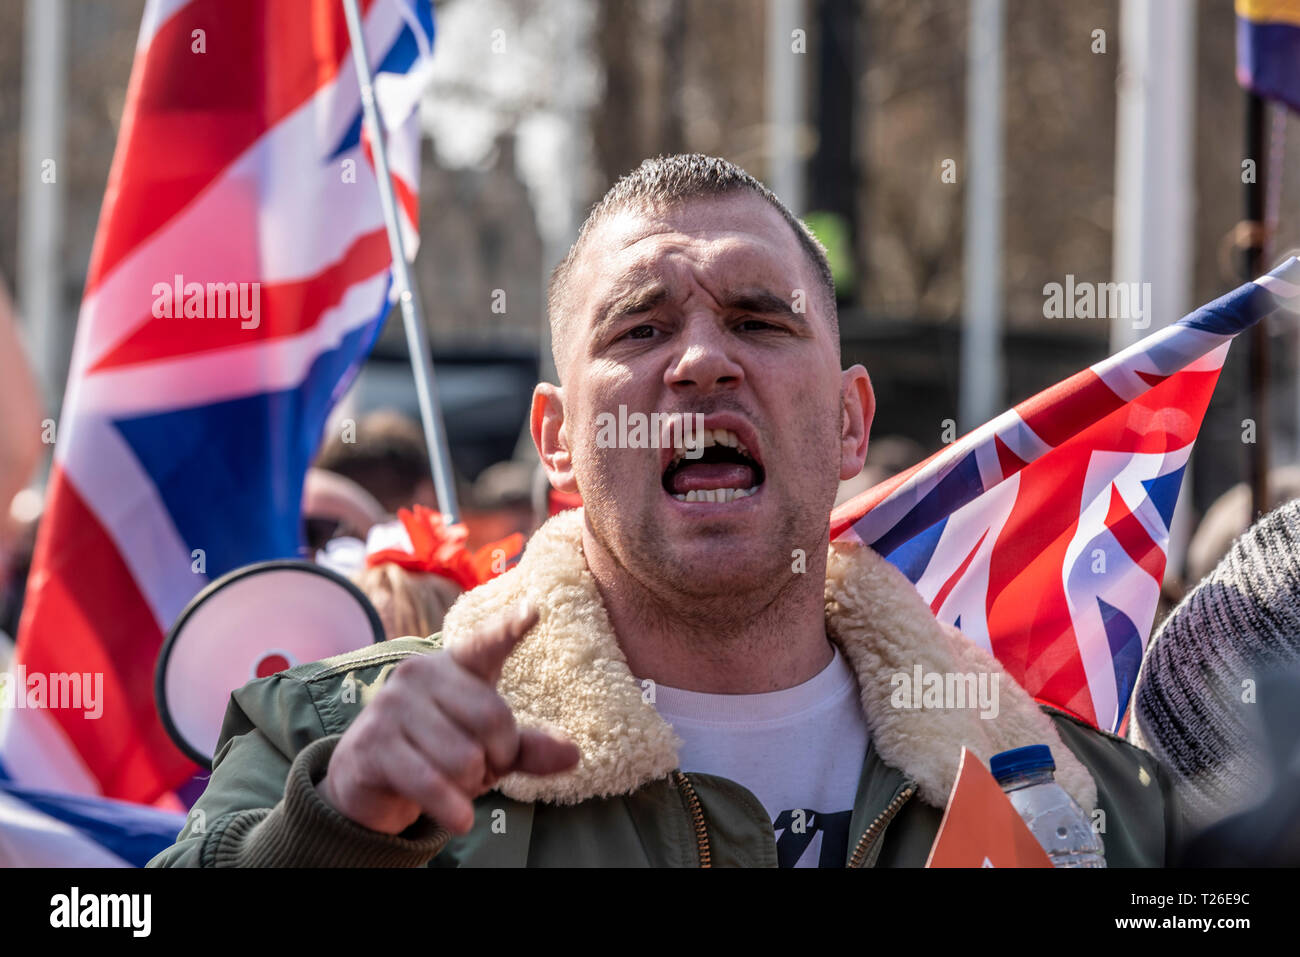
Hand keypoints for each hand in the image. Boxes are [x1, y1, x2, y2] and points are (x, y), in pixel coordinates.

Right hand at [317, 603, 579, 834]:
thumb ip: (529, 748)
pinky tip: (460, 819)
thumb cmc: (439, 751)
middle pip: (493, 720)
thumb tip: (574, 754)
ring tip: (452, 781)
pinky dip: (451, 808)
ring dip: (468, 786)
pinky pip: (431, 783)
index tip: (535, 610)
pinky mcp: (374, 743)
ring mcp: (393, 705)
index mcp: (456, 663)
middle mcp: (421, 673)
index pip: (488, 643)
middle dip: (496, 758)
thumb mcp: (489, 748)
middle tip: (480, 767)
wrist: (369, 776)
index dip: (510, 628)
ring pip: (464, 759)